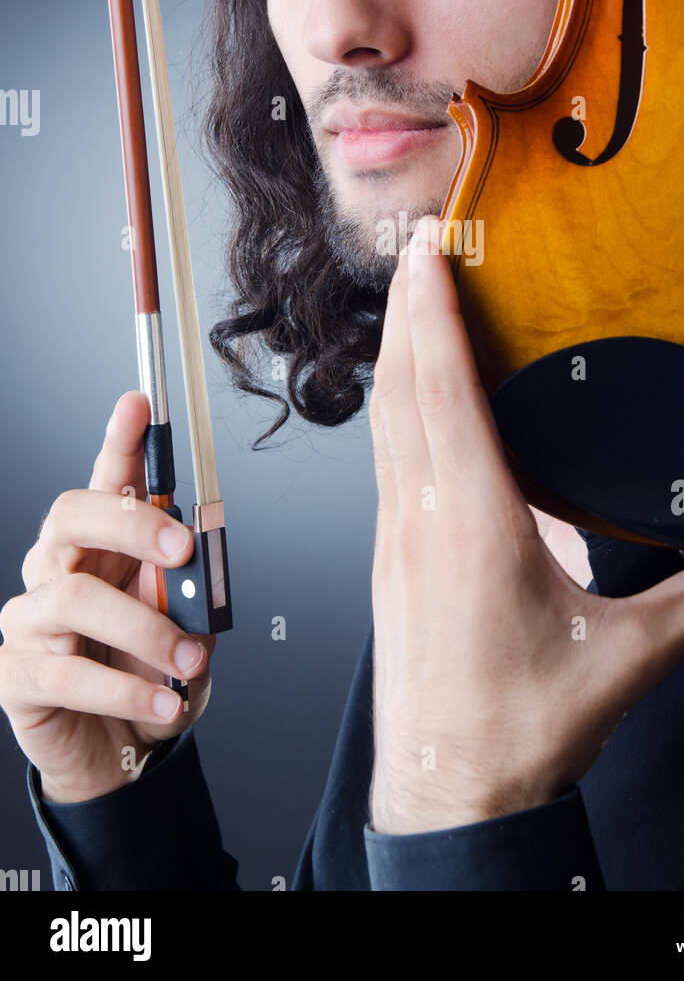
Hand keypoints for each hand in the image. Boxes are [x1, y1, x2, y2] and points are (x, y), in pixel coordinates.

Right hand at [0, 393, 213, 802]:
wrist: (119, 749)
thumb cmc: (148, 670)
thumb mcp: (183, 626)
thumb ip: (186, 591)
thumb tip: (196, 565)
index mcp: (100, 544)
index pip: (106, 479)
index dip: (119, 440)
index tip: (138, 404)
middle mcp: (55, 568)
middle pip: (73, 516)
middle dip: (131, 523)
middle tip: (183, 550)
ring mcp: (29, 619)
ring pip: (74, 599)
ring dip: (144, 628)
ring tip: (188, 659)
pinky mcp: (17, 674)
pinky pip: (67, 672)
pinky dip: (126, 690)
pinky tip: (164, 702)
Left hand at [367, 216, 683, 834]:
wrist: (448, 792)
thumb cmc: (516, 729)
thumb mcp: (628, 659)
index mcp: (473, 524)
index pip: (445, 391)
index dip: (434, 312)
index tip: (429, 253)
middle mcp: (421, 518)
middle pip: (401, 386)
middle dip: (405, 307)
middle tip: (417, 247)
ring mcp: (395, 537)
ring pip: (383, 419)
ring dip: (394, 351)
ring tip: (410, 301)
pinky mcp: (390, 558)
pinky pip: (384, 457)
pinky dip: (394, 403)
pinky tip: (409, 397)